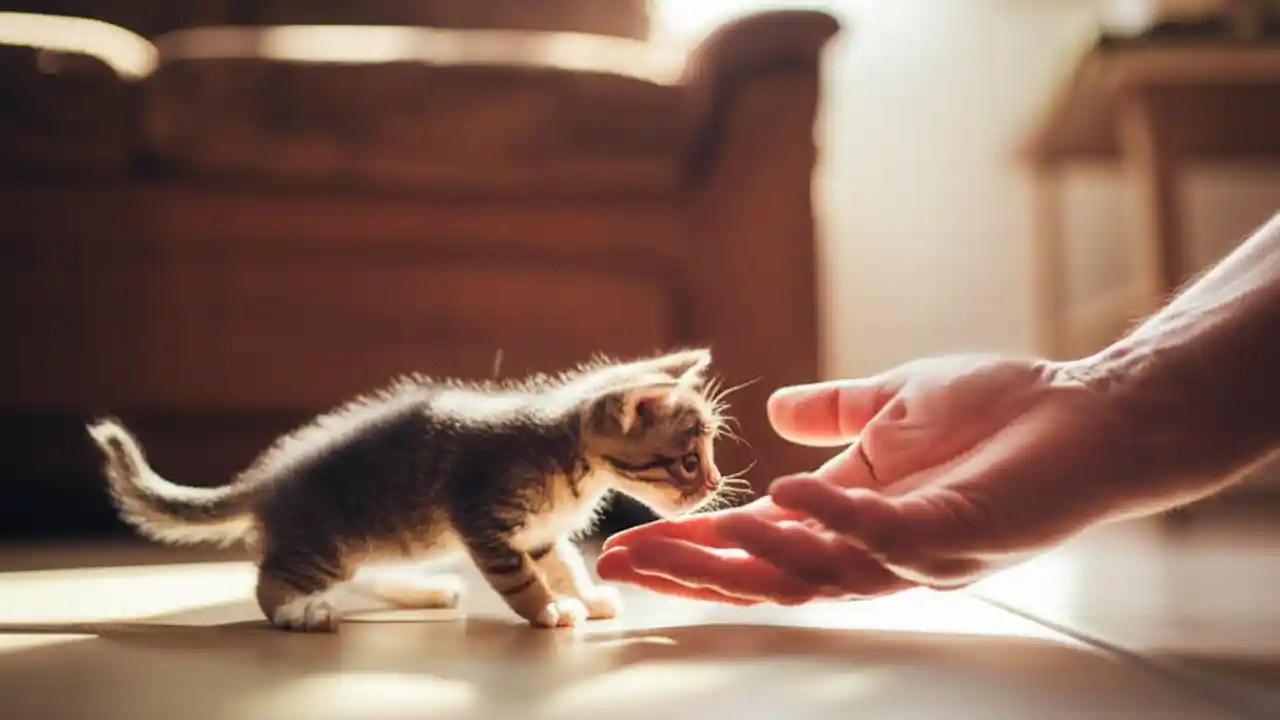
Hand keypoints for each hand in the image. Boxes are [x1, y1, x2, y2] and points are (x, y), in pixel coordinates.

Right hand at [598, 354, 1175, 603]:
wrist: (1086, 413)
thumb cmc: (999, 412)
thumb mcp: (892, 402)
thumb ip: (834, 412)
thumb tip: (777, 409)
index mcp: (847, 518)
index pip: (753, 543)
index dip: (689, 547)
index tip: (625, 545)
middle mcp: (870, 550)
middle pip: (765, 579)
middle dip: (692, 573)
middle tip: (624, 564)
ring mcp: (909, 551)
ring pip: (810, 575)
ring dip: (743, 560)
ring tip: (681, 543)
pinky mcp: (951, 537)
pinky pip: (881, 536)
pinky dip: (831, 517)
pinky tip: (786, 491)